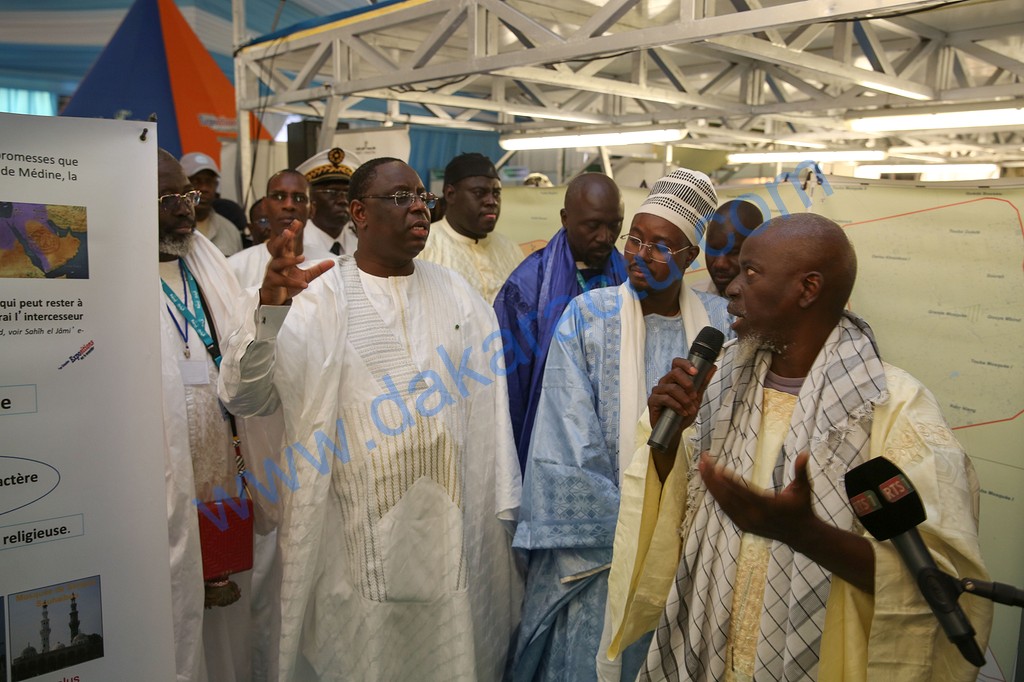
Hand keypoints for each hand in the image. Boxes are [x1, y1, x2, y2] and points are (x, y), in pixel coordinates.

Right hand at [259, 220, 333, 305]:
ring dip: (290, 260)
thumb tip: (333, 262)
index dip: (291, 231)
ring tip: (303, 257)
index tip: (297, 221)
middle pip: (278, 248)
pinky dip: (294, 282)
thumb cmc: (288, 285)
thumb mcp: (306, 276)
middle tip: (287, 231)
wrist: (275, 300)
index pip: (288, 242)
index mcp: (285, 257)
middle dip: (282, 239)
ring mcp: (273, 272)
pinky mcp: (272, 282)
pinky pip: (282, 281)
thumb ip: (318, 269)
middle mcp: (278, 262)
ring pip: (279, 263)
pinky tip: (305, 285)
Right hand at [648, 357, 715, 432]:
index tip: (695, 372)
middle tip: (694, 396)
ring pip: (672, 388)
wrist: (675, 431)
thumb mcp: (696, 397)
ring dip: (685, 400)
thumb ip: (702, 382)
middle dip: (688, 384)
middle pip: (675, 372)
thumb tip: (712, 367)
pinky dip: (677, 406)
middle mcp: (665, 382)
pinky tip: (683, 412)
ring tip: (691, 409)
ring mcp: (658, 391)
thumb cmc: (683, 413)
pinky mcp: (652, 401)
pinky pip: (665, 399)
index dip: (686, 364)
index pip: (677, 363)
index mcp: (674, 378)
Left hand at [699, 451, 815, 545]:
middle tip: (703, 460)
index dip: (728, 479)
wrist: (801, 535)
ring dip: (710, 485)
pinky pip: (725, 509)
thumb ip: (801, 471)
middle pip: (728, 496)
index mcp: (768, 506)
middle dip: (712, 478)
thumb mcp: (804, 489)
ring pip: (723, 503)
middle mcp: (754, 516)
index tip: (715, 467)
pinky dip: (716, 496)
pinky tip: (709, 483)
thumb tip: (804, 453)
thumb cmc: (801, 507)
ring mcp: (747, 523)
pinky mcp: (743, 526)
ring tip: (701, 468)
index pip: (743, 491)